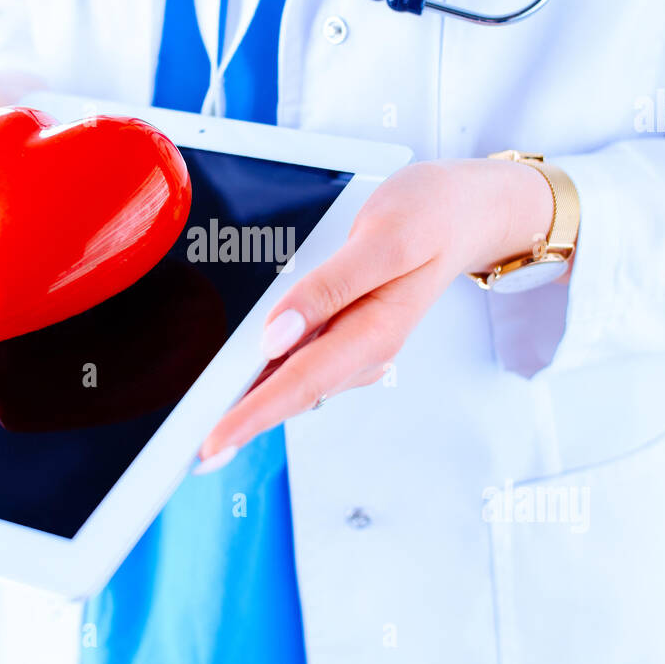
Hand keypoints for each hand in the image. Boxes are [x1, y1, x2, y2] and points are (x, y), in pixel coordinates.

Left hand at [194, 158, 556, 472]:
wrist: (468, 211)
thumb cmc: (433, 218)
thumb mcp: (384, 239)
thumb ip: (329, 287)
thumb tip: (277, 334)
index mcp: (374, 332)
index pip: (300, 384)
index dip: (252, 417)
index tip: (213, 443)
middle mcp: (364, 349)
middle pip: (290, 394)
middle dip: (242, 423)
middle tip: (196, 452)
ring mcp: (355, 344)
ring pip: (292, 379)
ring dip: (251, 399)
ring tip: (208, 421)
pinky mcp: (347, 332)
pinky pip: (301, 358)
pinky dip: (267, 369)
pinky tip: (243, 374)